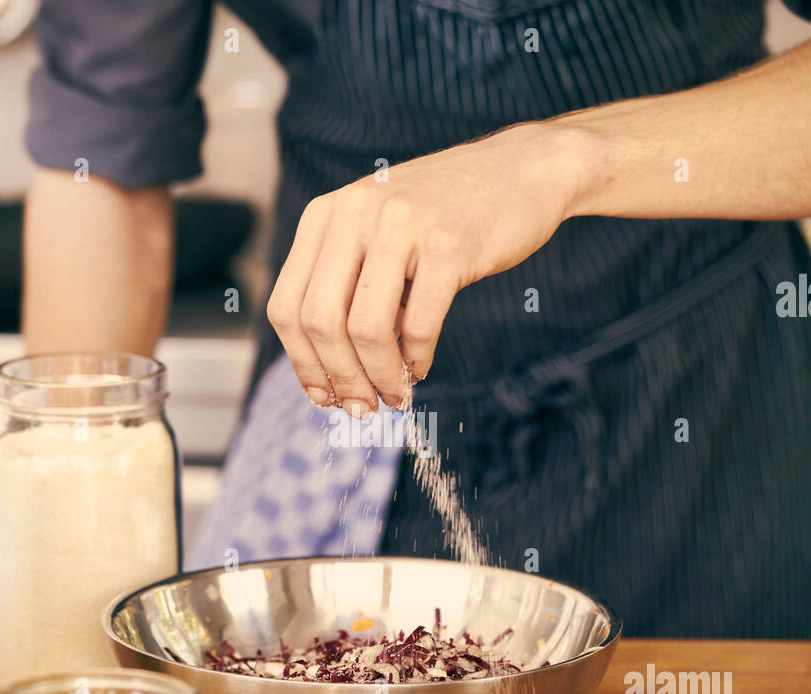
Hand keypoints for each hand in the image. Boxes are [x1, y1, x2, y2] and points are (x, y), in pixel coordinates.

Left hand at [267, 121, 580, 412]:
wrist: (523, 169)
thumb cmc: (446, 213)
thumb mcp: (378, 231)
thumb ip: (347, 283)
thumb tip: (329, 370)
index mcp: (327, 215)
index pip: (286, 305)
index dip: (301, 362)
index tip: (323, 396)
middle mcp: (354, 213)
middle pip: (320, 322)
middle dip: (338, 378)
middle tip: (361, 407)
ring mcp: (401, 226)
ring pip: (366, 330)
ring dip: (378, 377)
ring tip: (394, 395)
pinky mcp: (449, 245)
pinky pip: (418, 325)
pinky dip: (415, 359)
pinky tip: (420, 368)